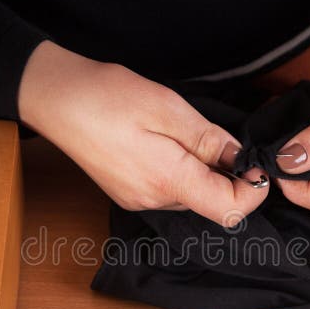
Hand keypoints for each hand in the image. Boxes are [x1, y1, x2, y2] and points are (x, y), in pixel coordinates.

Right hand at [18, 42, 268, 225]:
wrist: (54, 99)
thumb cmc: (106, 98)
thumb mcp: (168, 109)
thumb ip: (209, 139)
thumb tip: (240, 158)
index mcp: (168, 182)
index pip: (230, 211)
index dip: (253, 190)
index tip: (255, 163)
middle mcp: (153, 201)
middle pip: (211, 203)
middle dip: (225, 174)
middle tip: (215, 135)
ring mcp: (138, 199)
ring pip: (190, 194)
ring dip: (200, 169)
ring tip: (181, 132)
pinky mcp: (128, 192)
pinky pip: (168, 188)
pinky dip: (179, 169)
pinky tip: (162, 140)